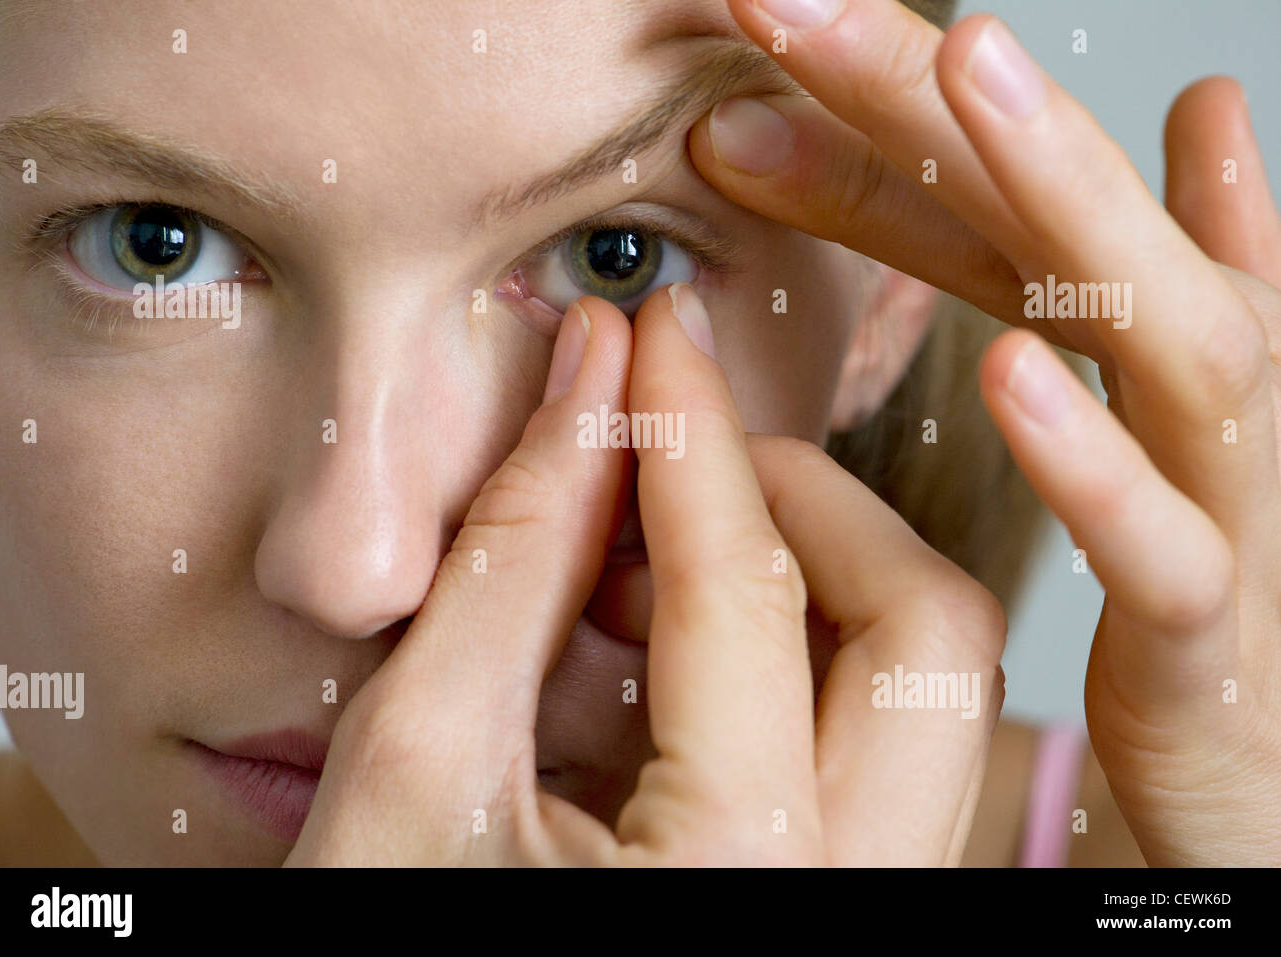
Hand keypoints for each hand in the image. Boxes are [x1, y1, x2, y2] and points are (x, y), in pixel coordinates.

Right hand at [286, 284, 1005, 865]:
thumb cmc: (381, 946)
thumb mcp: (414, 760)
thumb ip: (510, 558)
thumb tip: (583, 383)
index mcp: (736, 879)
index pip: (742, 588)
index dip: (686, 432)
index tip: (650, 333)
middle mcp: (850, 899)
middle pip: (918, 630)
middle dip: (798, 503)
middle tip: (672, 452)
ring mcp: (863, 898)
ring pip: (920, 682)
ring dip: (804, 572)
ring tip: (644, 552)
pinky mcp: (838, 889)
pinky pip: (876, 736)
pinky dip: (792, 647)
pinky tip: (664, 633)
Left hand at [686, 0, 1280, 863]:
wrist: (1264, 741)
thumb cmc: (1194, 556)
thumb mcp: (1139, 401)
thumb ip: (1116, 275)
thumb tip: (1206, 106)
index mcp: (1144, 333)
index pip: (999, 200)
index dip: (883, 106)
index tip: (759, 24)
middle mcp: (1199, 381)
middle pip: (1073, 217)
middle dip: (948, 100)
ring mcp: (1224, 494)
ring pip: (1167, 332)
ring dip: (1069, 197)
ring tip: (966, 69)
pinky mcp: (1212, 627)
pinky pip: (1160, 543)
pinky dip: (1090, 458)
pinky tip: (1010, 370)